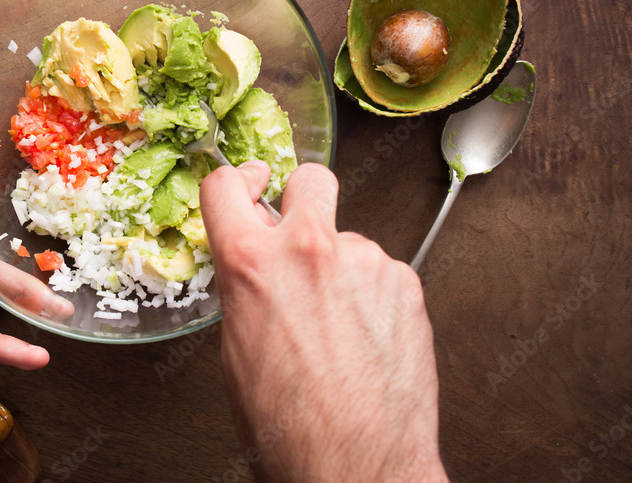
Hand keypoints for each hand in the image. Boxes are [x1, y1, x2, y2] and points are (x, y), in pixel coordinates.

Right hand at [200, 161, 446, 481]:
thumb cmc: (290, 425)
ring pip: (349, 237)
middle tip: (301, 229)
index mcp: (252, 264)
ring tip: (338, 323)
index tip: (247, 186)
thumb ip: (246, 287)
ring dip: (341, 266)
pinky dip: (372, 295)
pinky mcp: (405, 282)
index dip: (235, 182)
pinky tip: (364, 336)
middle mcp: (310, 250)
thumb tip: (254, 268)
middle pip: (311, 177)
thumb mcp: (236, 348)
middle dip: (302, 196)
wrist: (356, 464)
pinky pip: (381, 270)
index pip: (227, 184)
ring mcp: (365, 261)